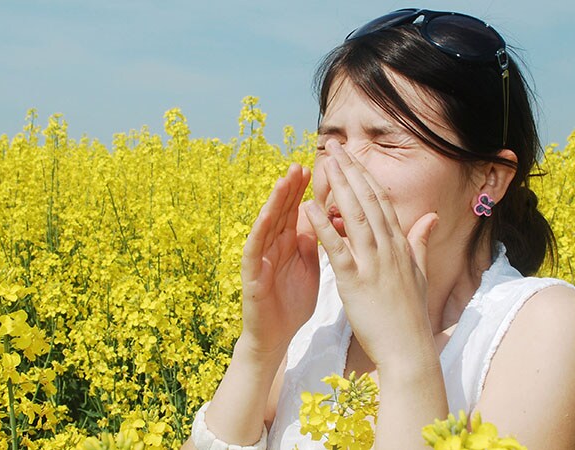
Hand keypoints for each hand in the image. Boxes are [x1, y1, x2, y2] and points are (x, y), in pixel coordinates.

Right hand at [239, 163, 319, 359]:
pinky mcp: (252, 275)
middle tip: (300, 164)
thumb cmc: (292, 303)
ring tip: (283, 181)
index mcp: (289, 244)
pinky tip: (266, 216)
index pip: (296, 210)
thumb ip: (312, 243)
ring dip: (275, 202)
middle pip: (281, 211)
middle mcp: (273, 246)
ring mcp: (260, 258)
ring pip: (267, 224)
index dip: (305, 190)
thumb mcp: (309, 267)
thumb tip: (323, 217)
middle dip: (290, 188)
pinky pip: (254, 249)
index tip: (317, 168)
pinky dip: (260, 231)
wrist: (276, 337)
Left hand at [304, 140, 437, 368]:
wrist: (408, 348)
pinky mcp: (355, 281)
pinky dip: (323, 226)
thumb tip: (431, 217)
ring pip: (354, 216)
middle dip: (351, 170)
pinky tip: (308, 207)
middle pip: (368, 200)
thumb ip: (420, 242)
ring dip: (339, 187)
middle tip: (335, 146)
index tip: (352, 157)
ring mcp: (373, 263)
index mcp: (400, 245)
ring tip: (325, 163)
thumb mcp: (418, 273)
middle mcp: (388, 248)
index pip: (381, 201)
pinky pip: (337, 248)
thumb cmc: (410, 314)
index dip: (365, 176)